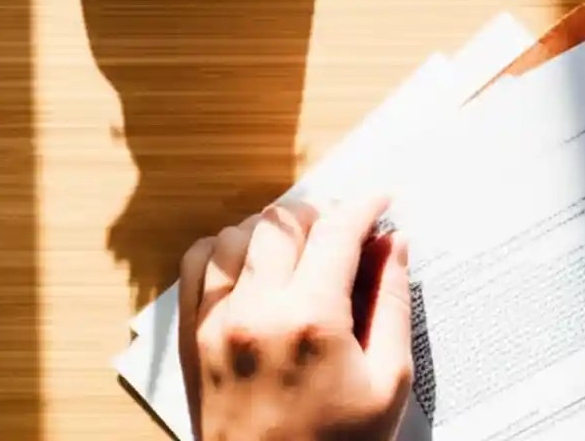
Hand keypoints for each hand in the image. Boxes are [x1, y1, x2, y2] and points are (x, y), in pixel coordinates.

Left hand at [178, 196, 412, 440]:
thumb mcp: (388, 381)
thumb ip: (392, 303)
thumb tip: (394, 243)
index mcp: (311, 321)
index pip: (337, 231)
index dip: (364, 207)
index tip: (381, 202)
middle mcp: (256, 312)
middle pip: (283, 222)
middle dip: (321, 215)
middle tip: (345, 234)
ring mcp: (215, 323)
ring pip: (236, 235)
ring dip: (272, 230)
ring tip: (301, 250)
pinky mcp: (190, 339)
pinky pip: (197, 266)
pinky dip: (225, 250)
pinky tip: (252, 265)